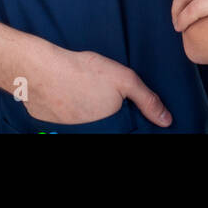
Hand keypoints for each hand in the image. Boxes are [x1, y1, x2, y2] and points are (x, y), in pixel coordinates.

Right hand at [18, 44, 171, 126]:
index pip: (126, 133)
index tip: (125, 111)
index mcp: (111, 131)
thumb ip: (147, 100)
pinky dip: (74, 115)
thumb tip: (167, 120)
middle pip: (110, 131)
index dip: (130, 125)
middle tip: (104, 101)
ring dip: (93, 117)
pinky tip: (72, 97)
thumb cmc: (82, 73)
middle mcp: (92, 135)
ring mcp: (72, 134)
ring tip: (87, 96)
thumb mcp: (124, 80)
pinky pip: (72, 125)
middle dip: (112, 120)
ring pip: (92, 128)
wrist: (40, 72)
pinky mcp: (56, 129)